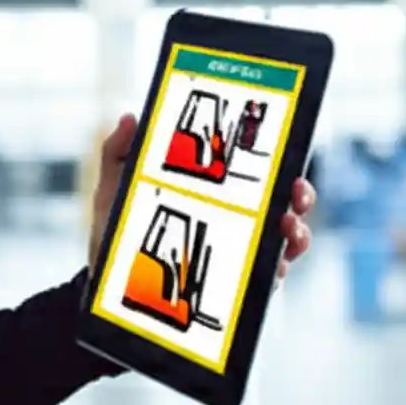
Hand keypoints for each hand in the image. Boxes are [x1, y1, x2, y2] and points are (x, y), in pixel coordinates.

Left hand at [85, 114, 318, 283]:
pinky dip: (280, 264)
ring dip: (297, 228)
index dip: (273, 159)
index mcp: (208, 193)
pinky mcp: (236, 284)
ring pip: (284, 237)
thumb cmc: (114, 235)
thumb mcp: (112, 191)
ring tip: (288, 224)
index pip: (249, 173)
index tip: (282, 149)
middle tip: (296, 189)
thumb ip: (118, 153)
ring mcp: (236, 252)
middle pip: (279, 201)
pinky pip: (269, 274)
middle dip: (299, 192)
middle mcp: (230, 221)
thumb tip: (130, 118)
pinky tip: (277, 259)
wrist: (106, 287)